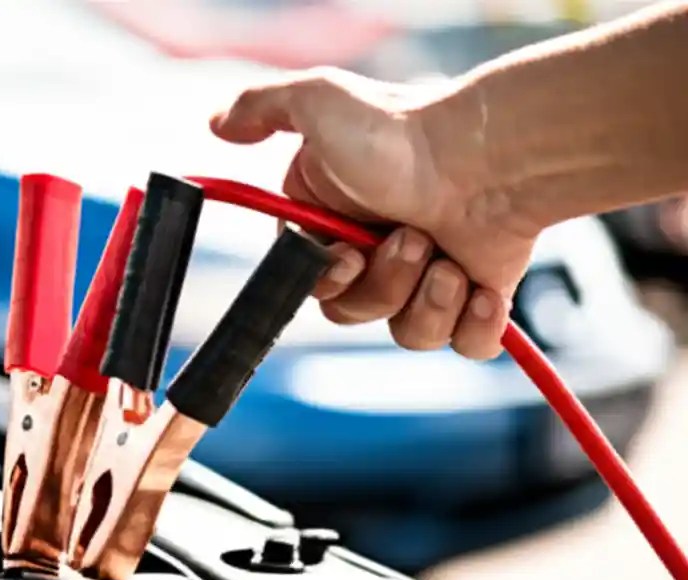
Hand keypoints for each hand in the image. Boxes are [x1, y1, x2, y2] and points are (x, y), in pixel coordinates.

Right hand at [211, 68, 540, 359]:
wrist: (494, 156)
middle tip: (412, 240)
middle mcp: (378, 252)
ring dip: (428, 301)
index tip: (348, 254)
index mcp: (335, 221)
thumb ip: (258, 108)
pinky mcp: (479, 297)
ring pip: (408, 335)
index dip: (328, 278)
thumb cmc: (403, 133)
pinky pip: (467, 345)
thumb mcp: (316, 102)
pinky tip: (483, 291)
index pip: (311, 280)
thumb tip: (215, 125)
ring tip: (451, 260)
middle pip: (354, 313)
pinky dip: (475, 327)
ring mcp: (431, 278)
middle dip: (383, 284)